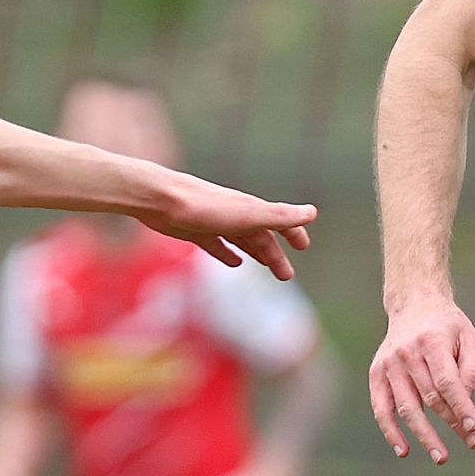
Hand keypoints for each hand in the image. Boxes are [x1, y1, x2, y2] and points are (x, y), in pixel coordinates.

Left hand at [144, 172, 315, 279]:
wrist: (161, 199)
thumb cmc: (206, 207)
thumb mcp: (248, 214)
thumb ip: (279, 215)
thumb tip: (313, 212)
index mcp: (251, 210)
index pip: (279, 220)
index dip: (293, 232)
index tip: (304, 246)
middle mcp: (235, 214)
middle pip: (261, 236)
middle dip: (276, 255)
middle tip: (287, 276)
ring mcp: (215, 222)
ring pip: (242, 241)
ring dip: (257, 254)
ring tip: (267, 269)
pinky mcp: (195, 231)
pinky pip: (217, 244)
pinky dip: (228, 253)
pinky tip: (234, 263)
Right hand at [370, 297, 474, 462]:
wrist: (413, 304)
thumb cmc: (447, 326)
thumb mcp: (469, 338)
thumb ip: (471, 370)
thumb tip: (465, 404)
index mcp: (431, 341)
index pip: (447, 382)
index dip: (461, 407)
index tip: (474, 428)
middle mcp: (407, 353)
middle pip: (430, 398)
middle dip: (452, 422)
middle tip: (472, 442)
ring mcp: (389, 364)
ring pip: (407, 407)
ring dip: (424, 435)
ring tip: (441, 456)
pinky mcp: (376, 374)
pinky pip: (381, 408)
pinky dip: (391, 431)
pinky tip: (403, 450)